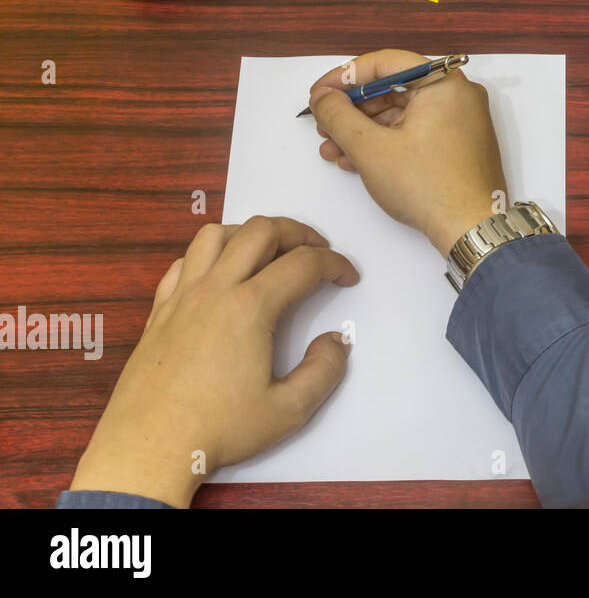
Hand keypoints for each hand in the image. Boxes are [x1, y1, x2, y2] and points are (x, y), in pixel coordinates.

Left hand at [70, 217, 358, 506]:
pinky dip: (208, 255)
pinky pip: (183, 262)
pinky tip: (220, 274)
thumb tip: (336, 341)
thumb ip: (324, 371)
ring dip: (249, 233)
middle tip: (318, 250)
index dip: (335, 265)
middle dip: (298, 232)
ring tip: (269, 250)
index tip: (348, 277)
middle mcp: (215, 290)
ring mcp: (182, 297)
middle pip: (261, 231)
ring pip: (216, 234)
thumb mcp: (288, 410)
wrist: (149, 449)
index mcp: (250, 307)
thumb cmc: (217, 430)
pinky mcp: (160, 312)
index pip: (304, 264)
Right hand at [307, 49, 506, 255]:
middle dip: (352, 111)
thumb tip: (322, 97)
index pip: (385, 63)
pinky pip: (416, 132)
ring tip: (331, 150)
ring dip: (363, 132)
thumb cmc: (426, 185)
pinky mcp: (459, 145)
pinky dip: (386, 143)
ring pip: (401, 115)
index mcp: (443, 83)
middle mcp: (457, 95)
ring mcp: (461, 121)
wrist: (471, 230)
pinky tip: (355, 161)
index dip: (345, 76)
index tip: (319, 94)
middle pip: (393, 90)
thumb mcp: (371, 148)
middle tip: (323, 126)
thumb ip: (339, 115)